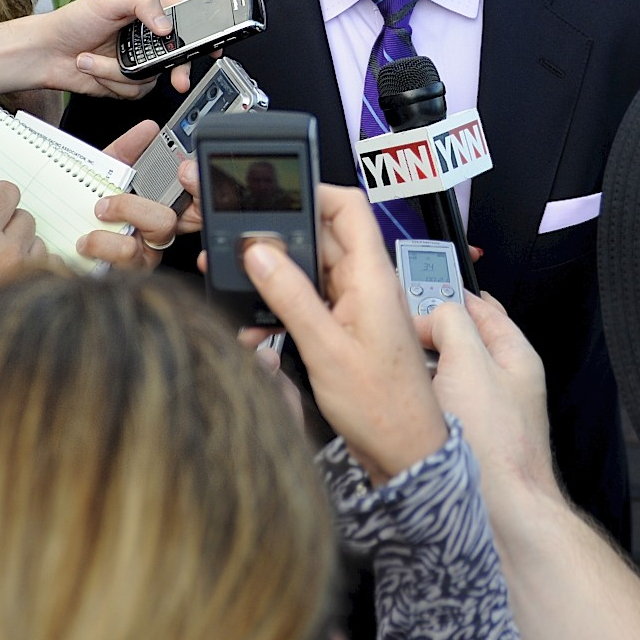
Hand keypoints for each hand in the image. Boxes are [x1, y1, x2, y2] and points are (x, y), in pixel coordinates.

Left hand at [0, 0, 192, 106]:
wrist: (45, 53)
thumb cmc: (73, 21)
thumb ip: (145, 3)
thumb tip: (167, 26)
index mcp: (149, 13)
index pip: (185, 21)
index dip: (203, 33)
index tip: (214, 45)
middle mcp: (147, 40)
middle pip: (177, 57)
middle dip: (174, 69)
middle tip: (178, 78)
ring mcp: (137, 63)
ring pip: (151, 78)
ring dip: (119, 72)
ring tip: (94, 59)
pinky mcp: (125, 84)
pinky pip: (134, 91)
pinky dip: (110, 82)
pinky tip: (93, 69)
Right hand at [0, 180, 44, 354]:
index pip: (4, 192)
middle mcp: (6, 254)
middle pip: (24, 217)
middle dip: (7, 227)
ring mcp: (28, 276)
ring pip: (38, 243)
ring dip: (22, 252)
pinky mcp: (42, 295)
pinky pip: (50, 268)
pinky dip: (35, 273)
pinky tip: (13, 289)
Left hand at [76, 120, 201, 269]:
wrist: (59, 231)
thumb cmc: (90, 201)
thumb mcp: (108, 171)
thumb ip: (128, 149)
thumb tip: (149, 128)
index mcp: (160, 206)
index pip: (196, 199)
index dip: (197, 186)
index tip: (183, 169)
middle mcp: (157, 235)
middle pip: (166, 222)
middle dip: (132, 208)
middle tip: (105, 205)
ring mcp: (143, 258)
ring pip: (136, 250)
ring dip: (106, 238)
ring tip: (86, 232)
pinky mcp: (124, 276)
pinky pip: (118, 266)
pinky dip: (96, 251)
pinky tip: (81, 243)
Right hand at [241, 185, 447, 482]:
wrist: (403, 449)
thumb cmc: (381, 404)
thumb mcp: (324, 347)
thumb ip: (290, 295)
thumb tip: (259, 251)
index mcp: (371, 275)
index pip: (348, 206)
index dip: (311, 190)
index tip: (271, 194)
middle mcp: (367, 283)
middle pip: (320, 237)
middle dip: (277, 240)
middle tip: (236, 245)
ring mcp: (357, 305)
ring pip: (309, 272)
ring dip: (274, 280)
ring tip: (238, 290)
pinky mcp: (348, 327)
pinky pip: (311, 302)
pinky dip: (283, 309)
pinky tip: (258, 329)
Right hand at [413, 290, 561, 511]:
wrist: (500, 517)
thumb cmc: (494, 446)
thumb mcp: (470, 363)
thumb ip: (452, 323)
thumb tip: (432, 315)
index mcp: (514, 354)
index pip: (479, 306)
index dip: (443, 298)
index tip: (409, 302)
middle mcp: (503, 382)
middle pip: (457, 342)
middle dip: (426, 339)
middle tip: (397, 342)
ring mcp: (485, 413)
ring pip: (443, 376)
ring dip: (420, 374)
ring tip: (398, 378)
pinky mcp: (466, 440)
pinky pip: (436, 408)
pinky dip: (419, 404)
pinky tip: (403, 411)